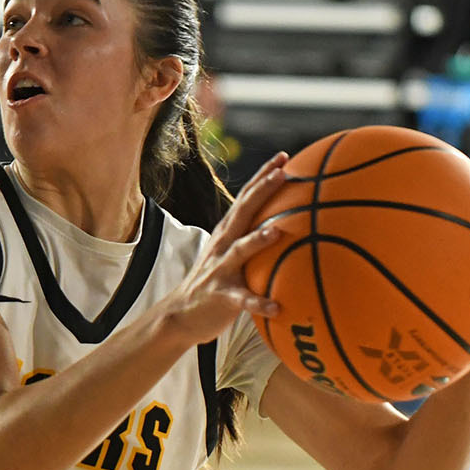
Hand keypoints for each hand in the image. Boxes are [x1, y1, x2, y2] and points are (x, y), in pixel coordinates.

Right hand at [162, 152, 291, 344]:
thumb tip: (288, 228)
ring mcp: (221, 269)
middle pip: (243, 212)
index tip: (284, 157)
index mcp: (228, 233)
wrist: (181, 313)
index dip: (263, 176)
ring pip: (240, 251)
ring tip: (276, 232)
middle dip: (262, 191)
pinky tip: (277, 307)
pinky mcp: (221, 296)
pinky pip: (242, 299)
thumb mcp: (231, 255)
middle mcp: (223, 245)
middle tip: (282, 174)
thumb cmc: (215, 282)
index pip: (246, 197)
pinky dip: (258, 302)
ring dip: (257, 241)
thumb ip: (253, 239)